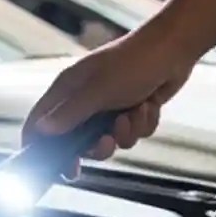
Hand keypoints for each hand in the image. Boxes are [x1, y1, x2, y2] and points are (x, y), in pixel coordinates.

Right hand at [23, 31, 193, 175]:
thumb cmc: (134, 62)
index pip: (39, 122)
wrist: (176, 49)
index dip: (41, 147)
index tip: (57, 167)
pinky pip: (131, 134)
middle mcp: (84, 99)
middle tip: (108, 142)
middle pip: (76, 141)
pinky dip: (143, 124)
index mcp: (67, 90)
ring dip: (126, 133)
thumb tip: (41, 130)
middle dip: (97, 146)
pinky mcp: (130, 110)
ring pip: (109, 140)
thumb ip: (71, 113)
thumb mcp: (100, 90)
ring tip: (135, 112)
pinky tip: (149, 105)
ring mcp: (107, 106)